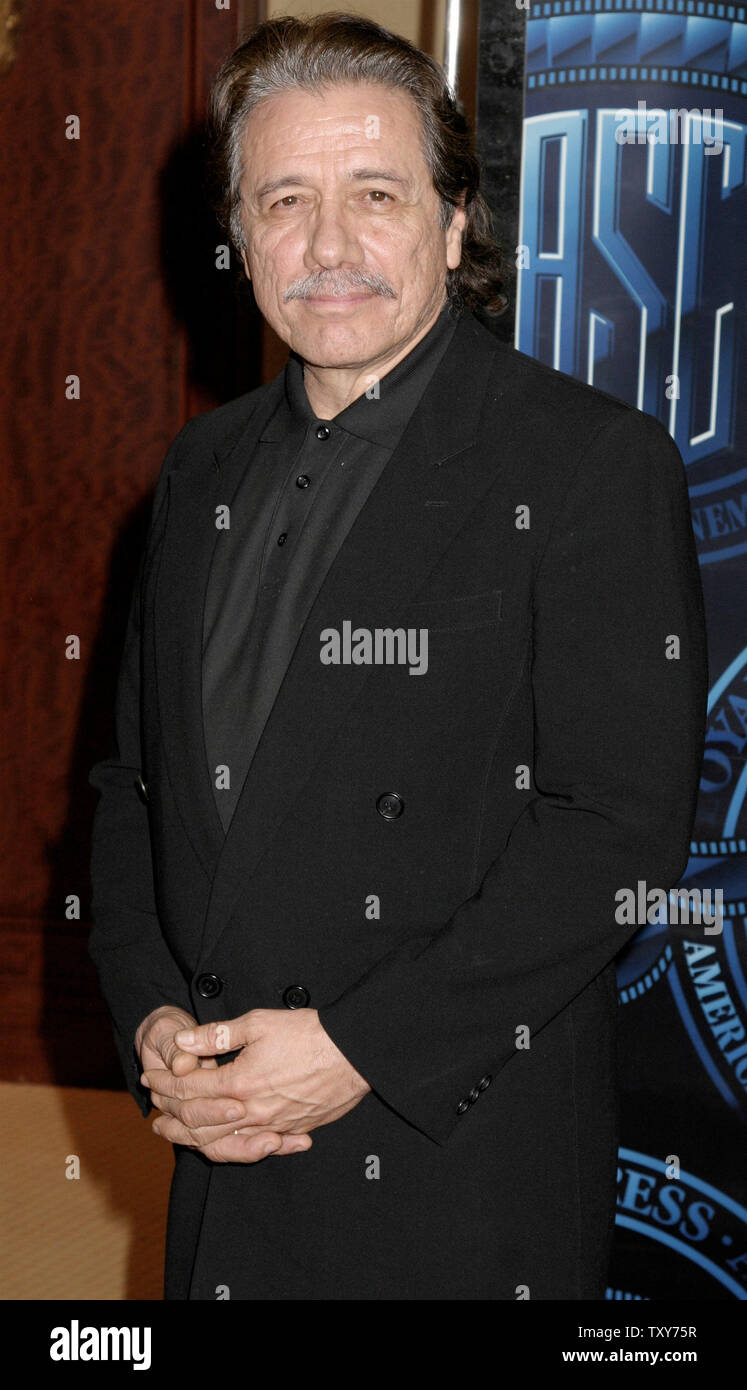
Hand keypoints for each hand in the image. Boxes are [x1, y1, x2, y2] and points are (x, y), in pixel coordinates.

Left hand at [140, 1008, 370, 1162]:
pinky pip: (254, 1148)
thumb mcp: (259, 1023)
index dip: (166, 1083)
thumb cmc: (309, 1035)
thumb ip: (217, 1035)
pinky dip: (233, 1148)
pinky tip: (225, 1144)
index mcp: (239, 1083)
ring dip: (194, 1139)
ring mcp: (272, 1125)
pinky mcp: (291, 1130)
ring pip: (223, 1142)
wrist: (354, 1053)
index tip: (152, 1078)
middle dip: (171, 1116)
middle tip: (155, 1112)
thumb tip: (183, 1040)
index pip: (190, 1088)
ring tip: (177, 1136)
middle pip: (199, 1122)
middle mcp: (252, 1111)